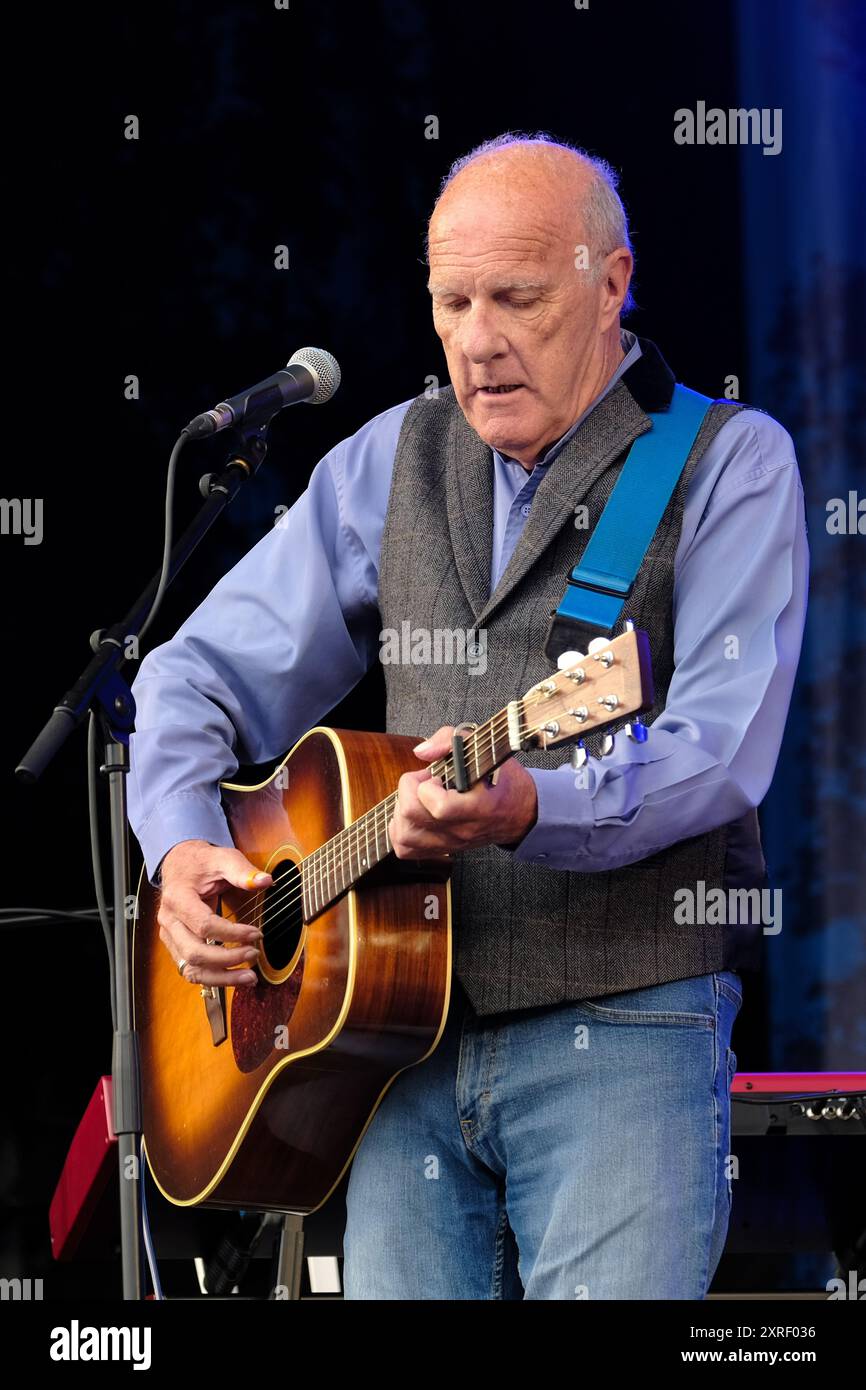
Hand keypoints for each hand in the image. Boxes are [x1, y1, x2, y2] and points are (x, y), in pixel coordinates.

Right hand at [156, 839, 272, 988]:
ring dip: (221, 977)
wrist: (180, 864)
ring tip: (249, 978)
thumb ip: (243, 871)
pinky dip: (214, 978)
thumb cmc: (201, 862)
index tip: (257, 933)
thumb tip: (266, 881)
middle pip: (194, 952)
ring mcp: (170, 936)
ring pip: (191, 968)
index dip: (232, 934)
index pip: (204, 925)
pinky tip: (236, 977)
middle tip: (254, 953)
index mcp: (177, 897)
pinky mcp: (176, 946)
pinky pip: (191, 969)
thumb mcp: (223, 859)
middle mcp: (169, 920)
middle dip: (227, 959)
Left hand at [388, 726, 537, 859]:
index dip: (427, 786)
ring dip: (400, 812)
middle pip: (412, 817)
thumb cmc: (502, 779)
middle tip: (423, 781)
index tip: (436, 775)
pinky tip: (412, 815)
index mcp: (478, 806)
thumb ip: (450, 740)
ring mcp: (450, 842)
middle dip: (408, 791)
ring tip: (416, 798)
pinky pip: (406, 850)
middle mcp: (462, 829)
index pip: (440, 807)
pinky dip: (400, 831)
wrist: (520, 812)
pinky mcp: (442, 849)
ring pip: (403, 836)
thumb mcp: (485, 747)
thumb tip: (421, 751)